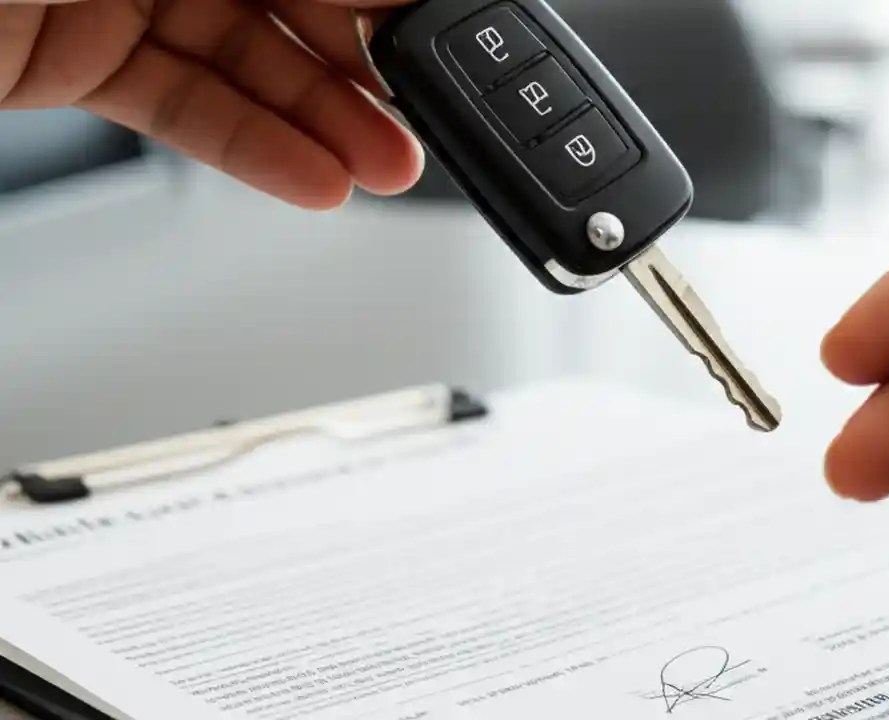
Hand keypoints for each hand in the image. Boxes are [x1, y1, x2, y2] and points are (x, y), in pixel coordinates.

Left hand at [0, 0, 422, 208]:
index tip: (432, 29)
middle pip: (288, 9)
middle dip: (361, 68)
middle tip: (422, 112)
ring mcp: (116, 1)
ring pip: (244, 70)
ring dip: (323, 127)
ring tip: (385, 168)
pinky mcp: (79, 65)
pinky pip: (184, 111)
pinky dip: (252, 152)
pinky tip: (315, 180)